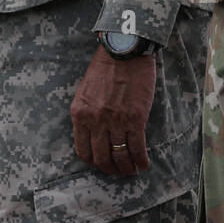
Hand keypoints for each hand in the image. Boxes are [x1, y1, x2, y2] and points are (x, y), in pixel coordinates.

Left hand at [71, 46, 155, 176]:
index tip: (102, 164)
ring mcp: (115, 121)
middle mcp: (95, 120)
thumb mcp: (85, 91)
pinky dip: (140, 160)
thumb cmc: (106, 67)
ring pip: (119, 156)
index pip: (83, 150)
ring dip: (126, 168)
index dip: (93, 162)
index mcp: (79, 114)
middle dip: (110, 169)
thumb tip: (94, 135)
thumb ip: (87, 113)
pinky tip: (144, 164)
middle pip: (101, 158)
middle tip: (119, 171)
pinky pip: (136, 148)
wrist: (124, 51)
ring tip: (132, 170)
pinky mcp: (135, 118)